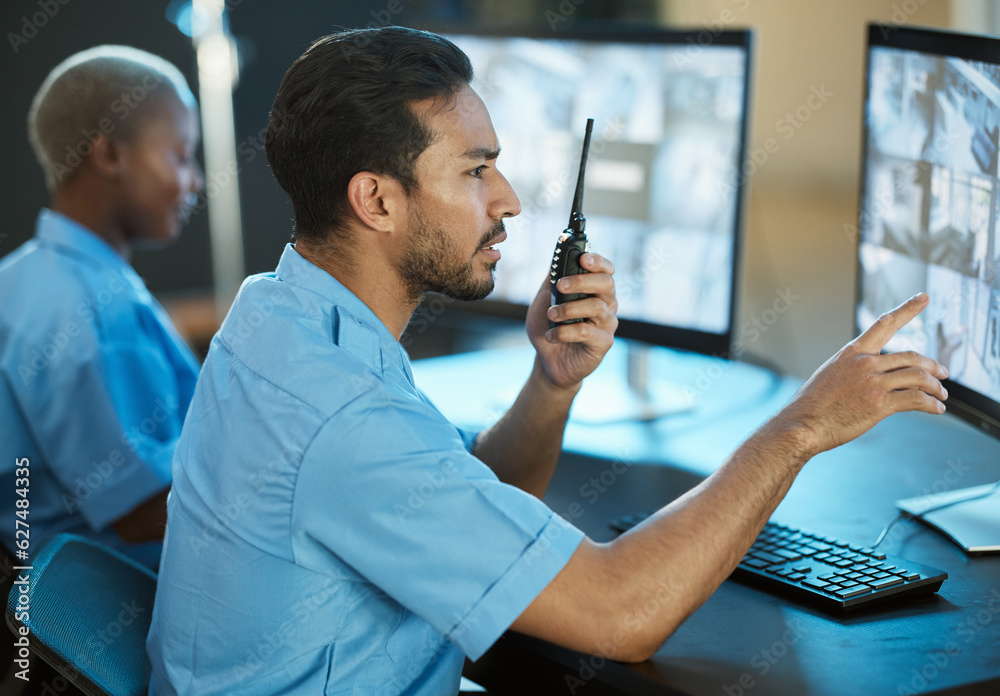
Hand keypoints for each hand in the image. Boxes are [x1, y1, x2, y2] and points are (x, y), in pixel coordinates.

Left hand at [526, 253, 617, 389]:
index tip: (583, 258)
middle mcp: (606, 304)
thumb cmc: (548, 326)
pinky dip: (564, 332)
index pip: (606, 270)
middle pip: (606, 283)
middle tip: (561, 285)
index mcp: (594, 290)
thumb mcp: (545, 298)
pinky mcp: (603, 343)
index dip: (598, 261)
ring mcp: (607, 324)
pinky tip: (551, 336)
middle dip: (582, 281)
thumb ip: (551, 279)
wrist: (547, 359)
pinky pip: (586, 332)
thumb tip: (556, 257)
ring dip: (568, 309)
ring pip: (596, 307)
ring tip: (551, 315)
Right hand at [776, 293, 947, 456]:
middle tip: (943, 373)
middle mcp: (865, 363)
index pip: (885, 323)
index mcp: (852, 352)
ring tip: (942, 395)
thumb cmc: (813, 404)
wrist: (803, 424)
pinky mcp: (880, 403)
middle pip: (911, 357)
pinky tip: (937, 409)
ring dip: (936, 386)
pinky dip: (932, 404)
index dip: (908, 309)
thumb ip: (854, 369)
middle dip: (933, 366)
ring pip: (918, 376)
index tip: (924, 298)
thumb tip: (874, 375)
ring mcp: (873, 382)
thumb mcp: (830, 374)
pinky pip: (916, 399)